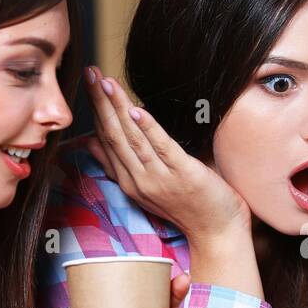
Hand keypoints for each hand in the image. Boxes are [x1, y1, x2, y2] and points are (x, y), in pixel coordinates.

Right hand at [83, 66, 251, 241]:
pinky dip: (148, 128)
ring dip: (117, 107)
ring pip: (132, 138)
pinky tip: (136, 110)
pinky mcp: (184, 176)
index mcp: (131, 181)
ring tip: (106, 82)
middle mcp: (140, 181)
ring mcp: (160, 179)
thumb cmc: (190, 207)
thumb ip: (122, 164)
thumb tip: (93, 141)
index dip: (96, 110)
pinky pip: (162, 148)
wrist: (218, 234)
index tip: (90, 84)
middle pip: (113, 135)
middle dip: (100, 102)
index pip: (106, 140)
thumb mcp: (148, 186)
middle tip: (89, 73)